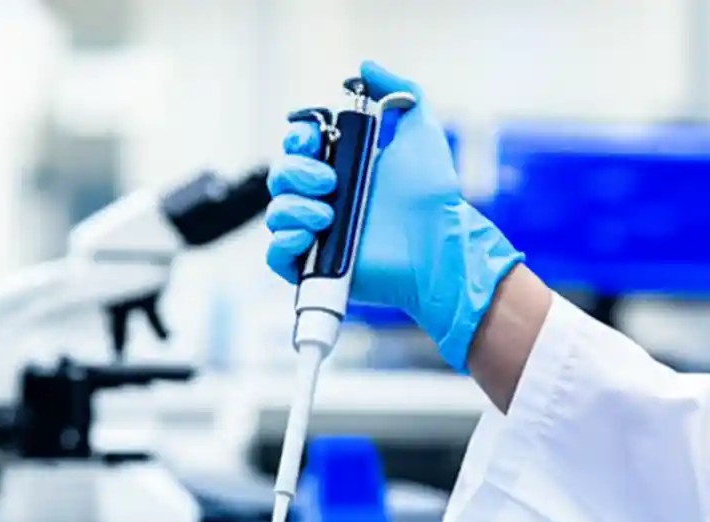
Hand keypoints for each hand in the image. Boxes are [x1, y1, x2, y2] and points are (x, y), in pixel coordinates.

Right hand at [265, 61, 523, 370]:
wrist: (434, 246)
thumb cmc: (431, 195)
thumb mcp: (421, 132)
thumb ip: (400, 92)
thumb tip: (366, 68)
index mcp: (342, 168)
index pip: (298, 148)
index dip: (298, 140)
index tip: (315, 142)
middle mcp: (325, 199)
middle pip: (280, 176)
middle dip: (297, 173)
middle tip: (331, 183)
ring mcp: (317, 234)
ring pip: (275, 213)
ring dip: (295, 209)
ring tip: (329, 216)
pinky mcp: (313, 267)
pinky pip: (275, 254)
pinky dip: (284, 243)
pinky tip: (308, 238)